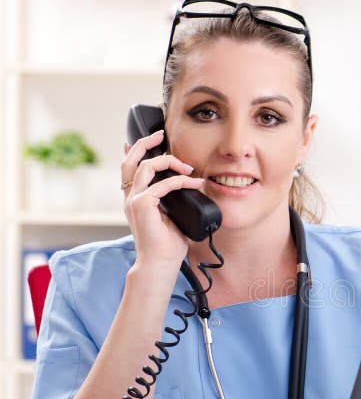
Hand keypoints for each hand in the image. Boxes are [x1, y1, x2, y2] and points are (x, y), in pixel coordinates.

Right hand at [121, 131, 202, 269]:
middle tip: (160, 134)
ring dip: (169, 161)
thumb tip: (190, 187)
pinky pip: (163, 185)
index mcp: (134, 200)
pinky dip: (180, 181)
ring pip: (146, 167)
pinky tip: (194, 182)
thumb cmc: (167, 245)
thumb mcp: (171, 217)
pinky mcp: (143, 205)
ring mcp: (134, 201)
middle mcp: (130, 198)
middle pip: (130, 161)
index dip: (135, 150)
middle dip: (144, 143)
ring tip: (188, 167)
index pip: (128, 169)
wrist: (159, 263)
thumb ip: (173, 200)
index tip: (150, 139)